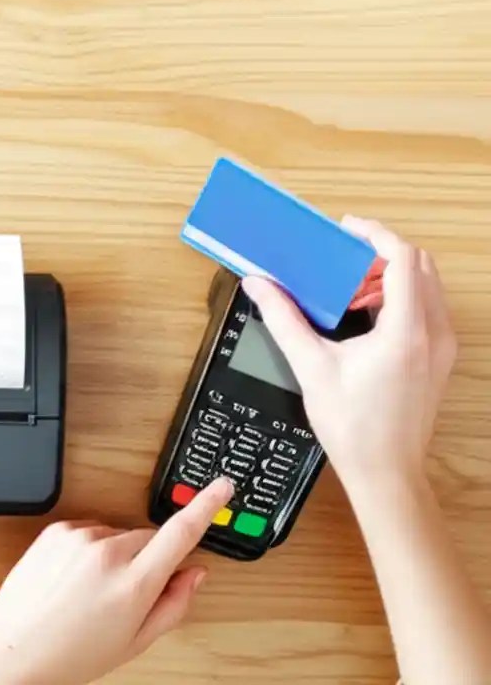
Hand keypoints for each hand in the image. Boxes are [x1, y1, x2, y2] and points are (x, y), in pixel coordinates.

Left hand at [0, 478, 234, 684]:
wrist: (14, 647)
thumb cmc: (71, 653)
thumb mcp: (136, 641)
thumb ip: (174, 604)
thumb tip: (195, 574)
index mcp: (134, 584)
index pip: (182, 532)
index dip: (207, 506)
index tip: (221, 486)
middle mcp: (107, 553)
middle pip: (150, 538)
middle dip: (149, 559)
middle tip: (127, 594)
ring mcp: (79, 538)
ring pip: (119, 535)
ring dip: (116, 555)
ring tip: (92, 591)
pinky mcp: (57, 530)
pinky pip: (90, 532)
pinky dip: (90, 550)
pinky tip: (75, 578)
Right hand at [241, 216, 456, 489]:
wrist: (386, 471)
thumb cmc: (354, 428)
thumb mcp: (311, 367)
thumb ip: (283, 319)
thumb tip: (259, 286)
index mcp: (405, 330)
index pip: (402, 258)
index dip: (374, 235)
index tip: (346, 230)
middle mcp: (434, 333)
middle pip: (418, 265)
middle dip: (379, 254)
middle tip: (343, 258)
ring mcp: (442, 345)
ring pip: (426, 286)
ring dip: (390, 277)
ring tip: (350, 291)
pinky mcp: (439, 357)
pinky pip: (427, 309)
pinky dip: (399, 299)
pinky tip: (366, 317)